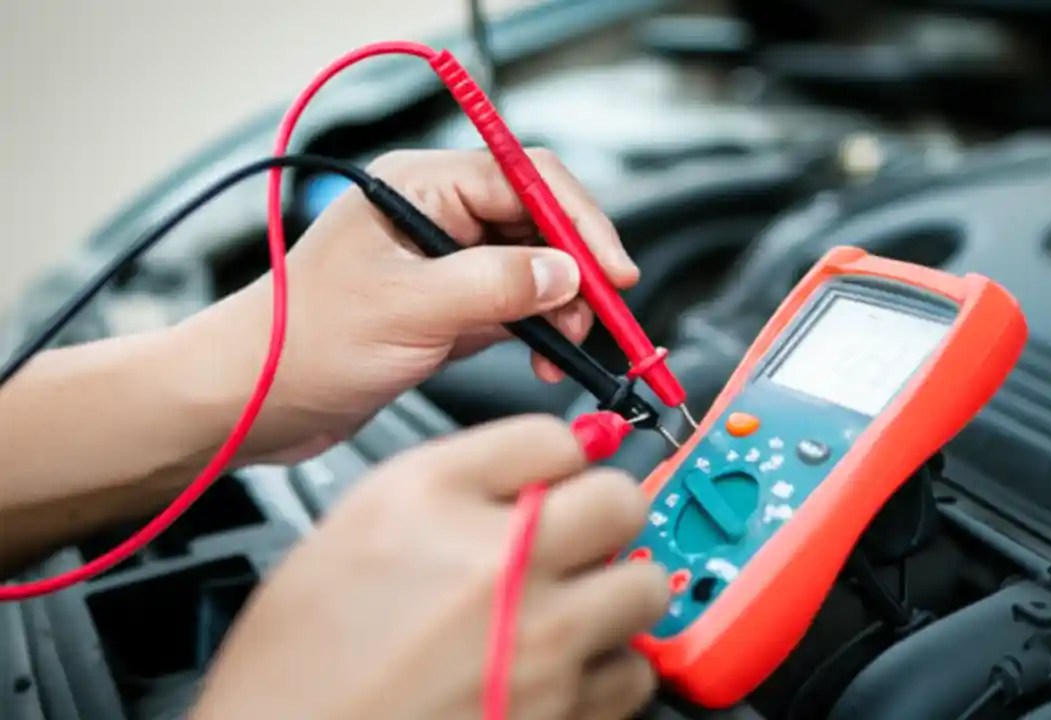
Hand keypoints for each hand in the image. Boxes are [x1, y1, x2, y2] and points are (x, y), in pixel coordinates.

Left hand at [173, 149, 638, 462]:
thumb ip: (497, 286)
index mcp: (420, 188)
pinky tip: (545, 358)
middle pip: (540, 223)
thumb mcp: (410, 310)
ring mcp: (445, 263)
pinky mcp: (448, 307)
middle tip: (603, 317)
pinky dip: (541, 332)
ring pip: (536, 269)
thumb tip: (566, 274)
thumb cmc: (304, 342)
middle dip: (578, 270)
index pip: (527, 179)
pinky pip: (517, 307)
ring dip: (564, 308)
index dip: (580, 223)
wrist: (254, 400)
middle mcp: (437, 216)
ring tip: (566, 349)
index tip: (613, 272)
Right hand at [190, 415, 667, 719]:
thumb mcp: (354, 531)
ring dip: (615, 593)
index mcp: (426, 501)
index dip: (557, 459)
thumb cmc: (299, 663)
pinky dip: (608, 668)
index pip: (551, 437)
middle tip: (579, 538)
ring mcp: (535, 642)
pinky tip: (563, 669)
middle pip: (618, 498)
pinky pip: (633, 670)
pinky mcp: (562, 712)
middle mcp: (489, 562)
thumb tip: (544, 470)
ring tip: (570, 609)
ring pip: (644, 585)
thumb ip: (454, 489)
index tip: (556, 479)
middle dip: (605, 514)